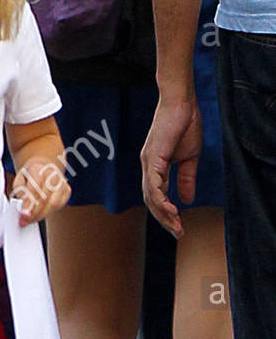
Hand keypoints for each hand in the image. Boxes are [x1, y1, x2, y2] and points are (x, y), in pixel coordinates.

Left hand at [11, 156, 70, 225]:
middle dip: (34, 213)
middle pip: (44, 198)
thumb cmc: (29, 177)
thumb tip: (23, 208)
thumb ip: (20, 193)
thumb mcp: (19, 181)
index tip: (24, 214)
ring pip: (54, 203)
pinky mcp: (67, 190)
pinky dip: (49, 212)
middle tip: (24, 221)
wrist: (43, 167)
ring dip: (41, 214)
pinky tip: (40, 214)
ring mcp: (62, 182)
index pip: (34, 188)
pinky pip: (60, 205)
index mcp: (37, 169)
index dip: (29, 203)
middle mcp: (52, 174)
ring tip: (31, 220)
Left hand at [141, 92, 201, 238]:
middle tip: (178, 234)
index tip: (179, 228)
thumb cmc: (185, 126)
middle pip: (152, 201)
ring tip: (177, 226)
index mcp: (155, 168)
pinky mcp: (153, 158)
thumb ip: (187, 178)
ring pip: (151, 196)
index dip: (166, 214)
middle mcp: (148, 168)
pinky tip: (172, 210)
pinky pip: (154, 184)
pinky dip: (162, 199)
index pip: (157, 197)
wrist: (182, 103)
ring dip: (164, 214)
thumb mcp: (189, 158)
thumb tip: (187, 200)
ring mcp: (148, 163)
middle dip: (165, 220)